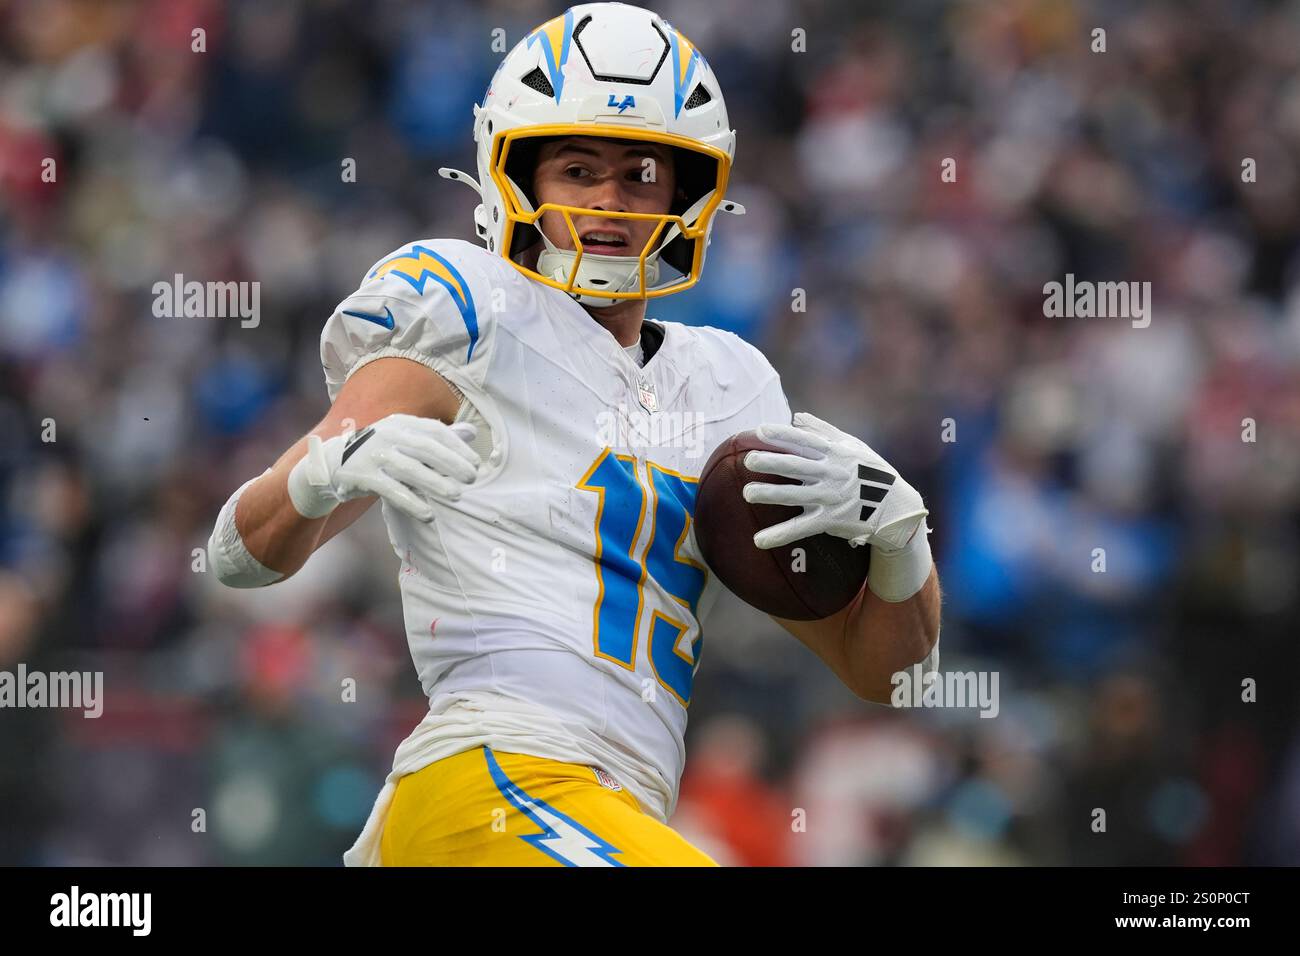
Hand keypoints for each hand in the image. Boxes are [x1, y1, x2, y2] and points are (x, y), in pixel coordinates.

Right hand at [287, 413, 480, 521]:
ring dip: (435, 483)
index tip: (476, 463)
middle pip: (425, 448)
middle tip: (472, 479)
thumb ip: (437, 436)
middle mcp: (386, 434)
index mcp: (401, 423)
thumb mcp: (406, 439)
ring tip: (456, 496)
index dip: (457, 447)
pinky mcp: (361, 476)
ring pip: (409, 469)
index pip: (434, 431)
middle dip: (451, 463)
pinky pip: (390, 490)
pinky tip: (428, 514)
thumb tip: (472, 432)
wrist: (332, 463)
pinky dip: (410, 502)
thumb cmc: (380, 452)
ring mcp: (372, 454)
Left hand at [742, 412, 927, 551]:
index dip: (782, 435)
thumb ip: (823, 430)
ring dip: (770, 494)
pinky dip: (780, 535)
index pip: (804, 441)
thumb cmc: (871, 471)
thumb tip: (796, 416)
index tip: (759, 431)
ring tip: (747, 493)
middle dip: (771, 462)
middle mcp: (830, 473)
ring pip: (794, 495)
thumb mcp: (853, 446)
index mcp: (834, 453)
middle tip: (748, 460)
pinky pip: (801, 528)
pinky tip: (759, 540)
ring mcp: (829, 497)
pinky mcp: (829, 520)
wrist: (896, 507)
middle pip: (796, 466)